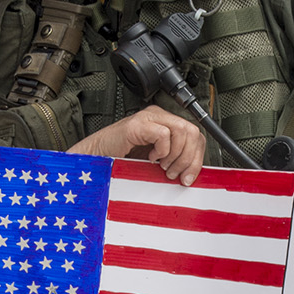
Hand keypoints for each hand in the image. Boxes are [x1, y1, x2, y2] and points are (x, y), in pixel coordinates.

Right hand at [72, 108, 205, 185]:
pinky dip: (162, 151)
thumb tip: (192, 174)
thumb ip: (173, 161)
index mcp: (165, 123)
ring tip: (163, 167)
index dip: (196, 158)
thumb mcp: (155, 162)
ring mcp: (148, 118)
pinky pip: (163, 134)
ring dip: (176, 156)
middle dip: (188, 159)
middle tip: (174, 173)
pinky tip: (151, 158)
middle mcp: (158, 116)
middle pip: (193, 132)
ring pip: (182, 131)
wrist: (96, 158)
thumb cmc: (121, 159)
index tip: (188, 176)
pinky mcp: (137, 125)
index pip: (196, 135)